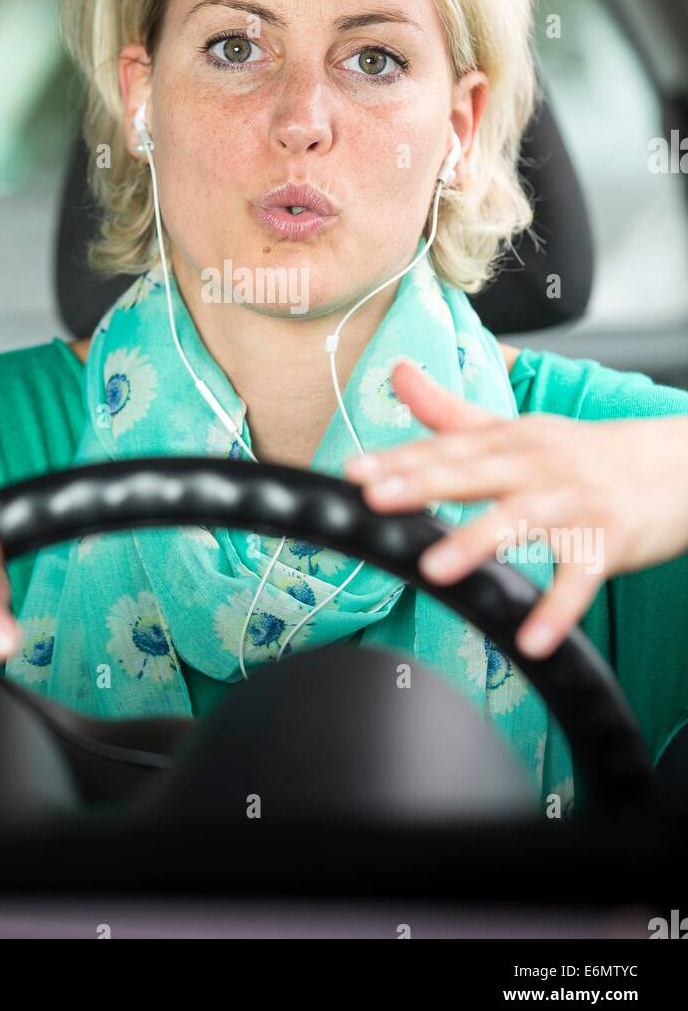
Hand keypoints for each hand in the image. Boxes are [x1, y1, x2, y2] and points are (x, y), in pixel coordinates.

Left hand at [345, 360, 687, 659]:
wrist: (676, 467)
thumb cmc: (584, 454)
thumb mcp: (517, 428)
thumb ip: (451, 411)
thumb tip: (396, 372)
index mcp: (511, 440)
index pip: (447, 448)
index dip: (400, 459)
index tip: (354, 472)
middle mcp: (539, 465)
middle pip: (476, 473)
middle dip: (424, 485)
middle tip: (378, 500)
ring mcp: (575, 502)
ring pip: (523, 520)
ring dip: (479, 542)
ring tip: (436, 570)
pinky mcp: (610, 541)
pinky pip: (580, 579)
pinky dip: (557, 609)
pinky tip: (531, 638)